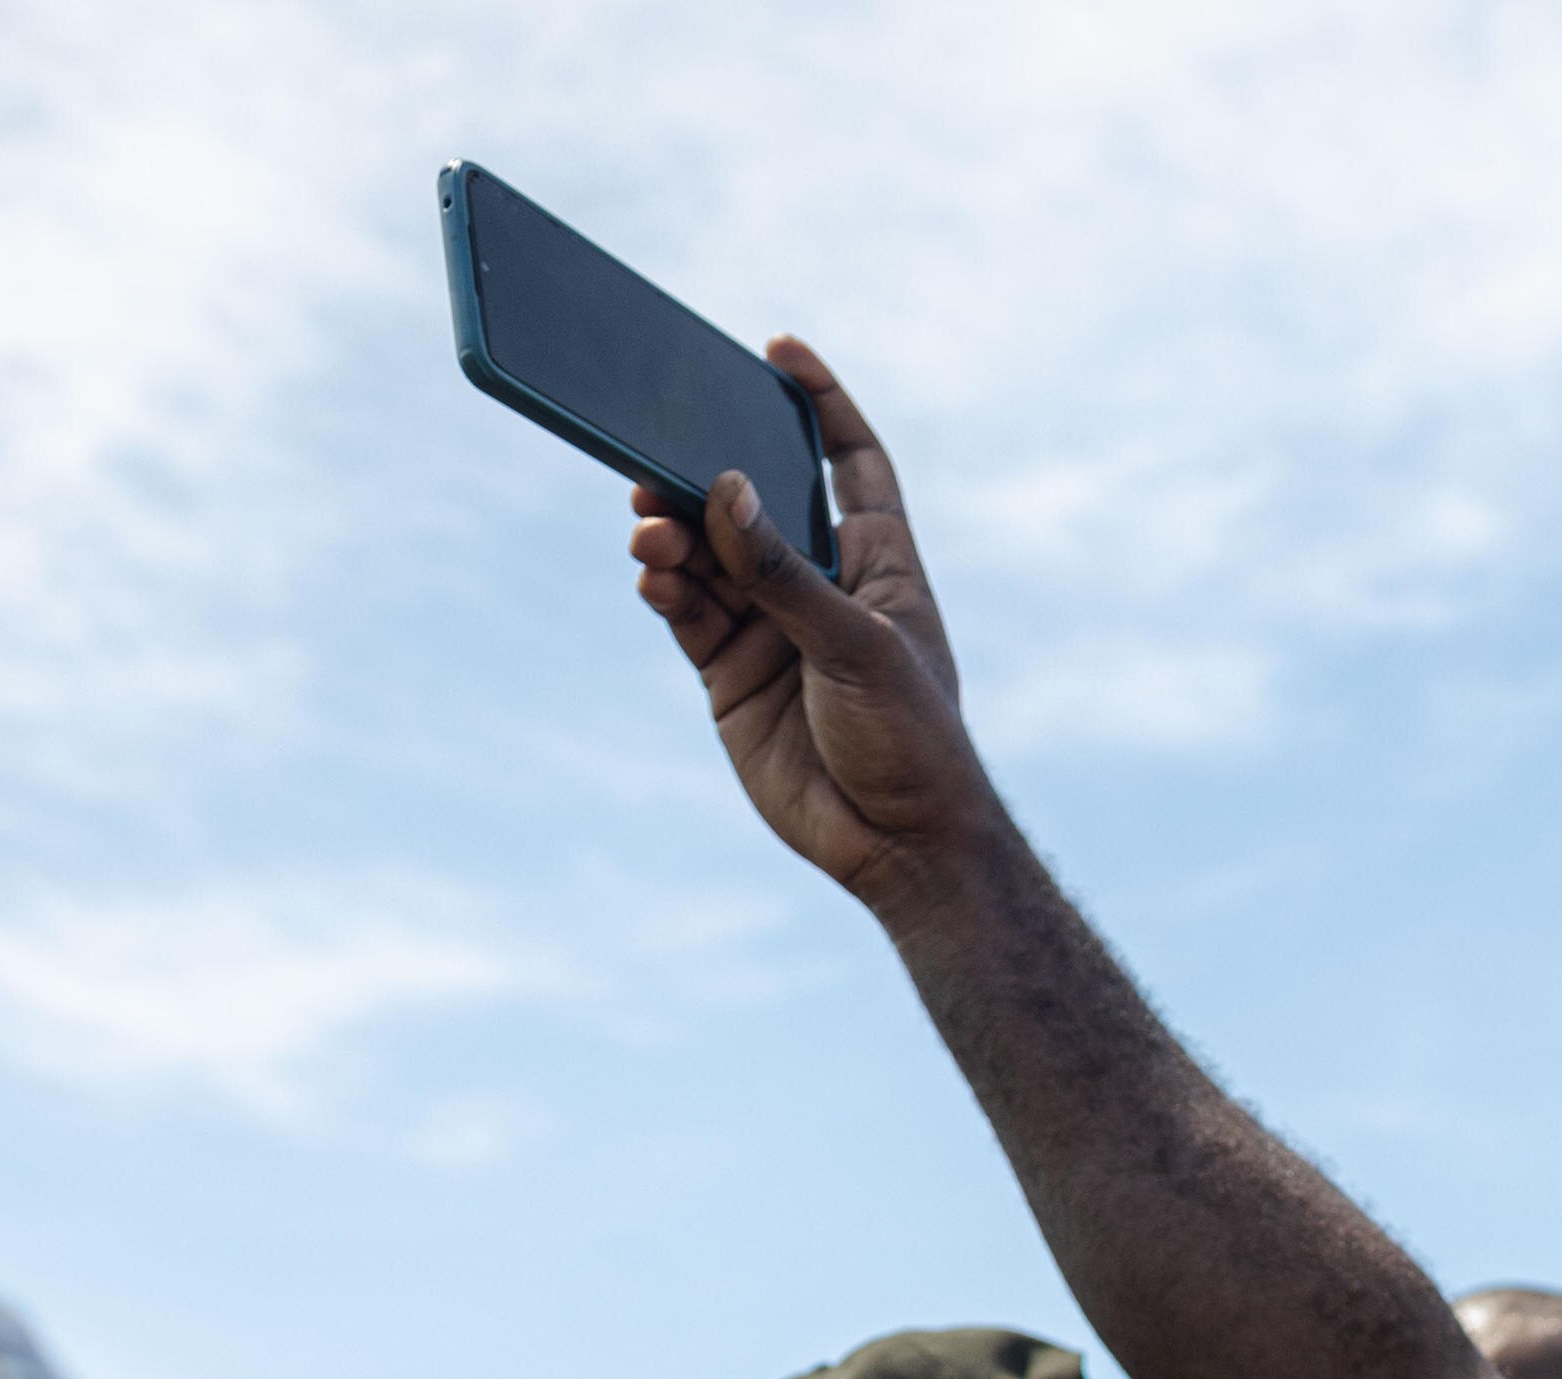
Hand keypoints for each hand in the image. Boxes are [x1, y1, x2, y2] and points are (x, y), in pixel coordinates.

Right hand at [628, 340, 1005, 908]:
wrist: (899, 848)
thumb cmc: (913, 739)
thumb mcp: (857, 646)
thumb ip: (785, 573)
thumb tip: (724, 489)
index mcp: (878, 561)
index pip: (850, 460)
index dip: (820, 402)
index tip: (778, 348)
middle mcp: (821, 585)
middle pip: (756, 500)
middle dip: (708, 471)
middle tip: (658, 452)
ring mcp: (772, 628)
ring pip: (709, 555)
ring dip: (675, 534)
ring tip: (649, 528)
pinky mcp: (730, 676)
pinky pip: (686, 612)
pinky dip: (665, 589)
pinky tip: (651, 573)